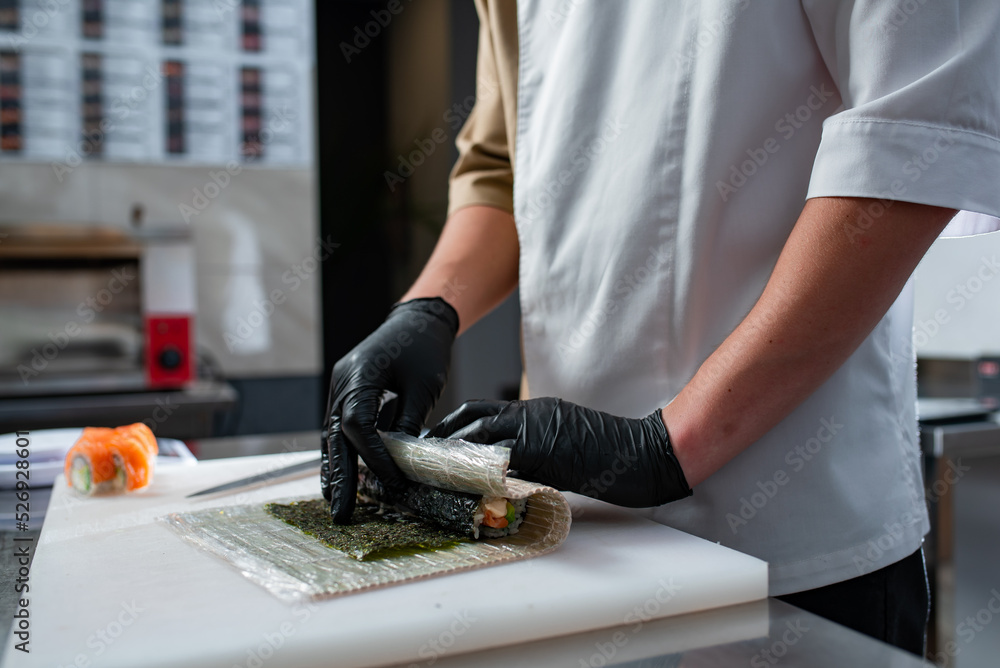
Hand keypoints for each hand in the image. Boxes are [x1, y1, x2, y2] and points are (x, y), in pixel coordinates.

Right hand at [322, 297, 458, 521]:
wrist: (418, 320)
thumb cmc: (424, 347)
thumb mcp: (423, 386)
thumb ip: (407, 421)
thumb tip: (399, 460)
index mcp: (359, 375)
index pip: (358, 425)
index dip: (373, 456)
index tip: (392, 482)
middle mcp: (342, 383)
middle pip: (336, 436)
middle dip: (340, 476)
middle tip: (342, 512)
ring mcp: (340, 387)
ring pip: (332, 435)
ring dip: (336, 469)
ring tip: (337, 502)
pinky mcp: (347, 393)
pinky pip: (340, 427)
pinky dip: (343, 452)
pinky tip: (343, 477)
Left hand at [427, 397, 691, 506]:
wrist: (639, 452)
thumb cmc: (606, 450)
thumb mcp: (562, 437)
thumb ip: (531, 446)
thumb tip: (503, 465)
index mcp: (532, 411)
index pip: (480, 413)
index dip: (452, 425)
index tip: (431, 440)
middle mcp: (528, 414)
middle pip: (471, 419)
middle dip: (441, 435)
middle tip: (416, 452)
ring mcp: (535, 429)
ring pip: (479, 434)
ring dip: (450, 449)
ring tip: (425, 464)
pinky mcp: (542, 447)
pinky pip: (499, 455)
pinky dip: (476, 465)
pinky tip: (456, 477)